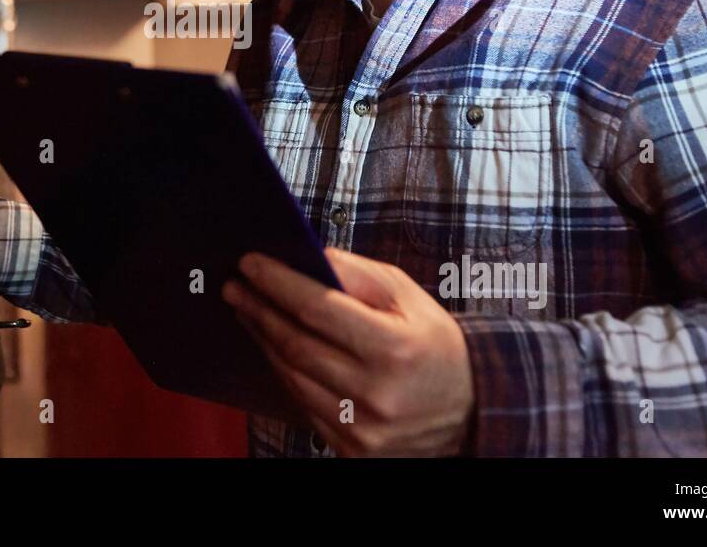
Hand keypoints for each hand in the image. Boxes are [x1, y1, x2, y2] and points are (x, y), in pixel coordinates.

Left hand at [222, 247, 474, 456]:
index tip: (250, 262)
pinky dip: (283, 371)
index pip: (317, 308)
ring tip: (246, 310)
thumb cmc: (434, 344)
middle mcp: (376, 393)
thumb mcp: (409, 297)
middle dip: (259, 309)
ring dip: (263, 340)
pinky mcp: (352, 449)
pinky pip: (302, 404)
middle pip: (296, 344)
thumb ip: (358, 275)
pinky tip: (271, 346)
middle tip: (234, 285)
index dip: (277, 283)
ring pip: (292, 376)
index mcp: (394, 348)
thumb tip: (308, 257)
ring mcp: (362, 427)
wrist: (471, 410)